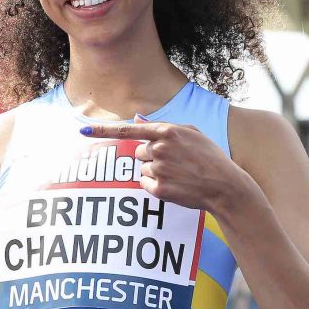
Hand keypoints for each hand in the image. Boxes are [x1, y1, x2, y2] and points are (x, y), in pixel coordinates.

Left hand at [80, 115, 243, 210]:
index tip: (83, 131)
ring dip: (154, 171)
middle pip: (138, 152)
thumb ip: (161, 126)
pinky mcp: (158, 189)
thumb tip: (136, 120)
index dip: (103, 130)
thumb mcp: (191, 133)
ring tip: (178, 173)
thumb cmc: (210, 157)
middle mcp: (159, 149)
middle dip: (151, 156)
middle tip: (174, 162)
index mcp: (167, 132)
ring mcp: (158, 169)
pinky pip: (145, 184)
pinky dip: (155, 185)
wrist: (225, 186)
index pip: (128, 130)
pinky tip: (175, 184)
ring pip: (141, 168)